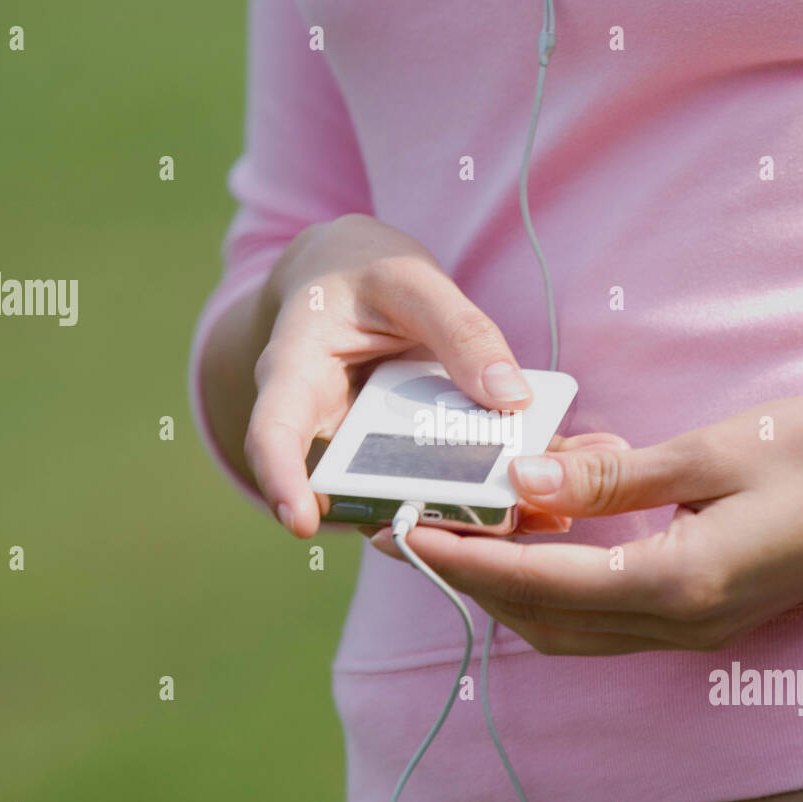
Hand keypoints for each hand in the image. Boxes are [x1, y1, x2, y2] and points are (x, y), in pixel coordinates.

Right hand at [249, 213, 536, 536]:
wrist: (345, 276)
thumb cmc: (361, 271)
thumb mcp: (410, 281)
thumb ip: (460, 331)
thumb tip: (511, 398)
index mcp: (294, 371)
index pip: (273, 433)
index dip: (283, 481)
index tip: (302, 525)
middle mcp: (315, 422)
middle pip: (342, 484)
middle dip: (397, 512)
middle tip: (457, 528)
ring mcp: (353, 444)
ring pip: (392, 492)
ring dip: (449, 511)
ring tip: (515, 519)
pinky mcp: (391, 454)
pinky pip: (426, 480)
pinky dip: (473, 492)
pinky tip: (528, 507)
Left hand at [370, 394, 802, 653]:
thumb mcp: (708, 452)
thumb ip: (608, 478)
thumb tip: (521, 480)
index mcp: (679, 586)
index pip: (540, 583)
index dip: (467, 559)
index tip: (409, 534)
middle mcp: (681, 623)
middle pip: (544, 617)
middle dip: (476, 575)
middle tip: (425, 524)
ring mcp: (696, 626)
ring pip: (571, 622)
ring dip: (517, 577)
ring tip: (481, 515)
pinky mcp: (706, 609)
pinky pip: (609, 609)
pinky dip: (564, 573)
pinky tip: (557, 513)